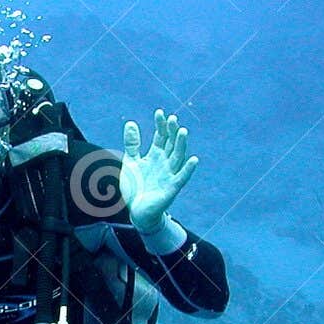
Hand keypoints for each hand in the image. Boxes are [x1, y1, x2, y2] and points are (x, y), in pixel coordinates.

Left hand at [121, 109, 198, 233]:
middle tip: (173, 118)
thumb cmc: (135, 187)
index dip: (160, 125)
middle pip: (170, 144)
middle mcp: (164, 163)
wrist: (137, 211)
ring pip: (177, 157)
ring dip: (181, 145)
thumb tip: (130, 122)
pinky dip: (187, 169)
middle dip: (172, 132)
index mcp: (155, 155)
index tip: (159, 112)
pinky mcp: (171, 188)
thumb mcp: (130, 161)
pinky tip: (193, 160)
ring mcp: (169, 175)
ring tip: (182, 131)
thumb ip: (132, 143)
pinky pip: (181, 177)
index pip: (160, 136)